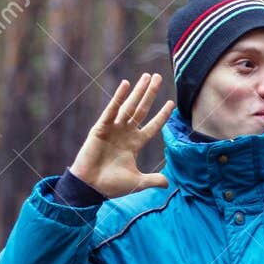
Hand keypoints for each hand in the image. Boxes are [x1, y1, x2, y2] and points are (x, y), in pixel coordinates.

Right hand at [69, 73, 174, 197]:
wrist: (91, 187)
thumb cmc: (111, 185)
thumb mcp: (137, 182)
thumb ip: (153, 180)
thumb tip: (168, 183)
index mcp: (134, 144)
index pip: (152, 126)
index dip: (162, 115)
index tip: (171, 103)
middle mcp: (125, 133)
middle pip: (142, 109)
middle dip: (150, 94)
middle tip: (158, 77)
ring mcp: (113, 129)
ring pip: (129, 106)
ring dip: (138, 91)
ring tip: (146, 76)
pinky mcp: (101, 128)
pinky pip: (112, 110)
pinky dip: (118, 98)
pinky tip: (126, 85)